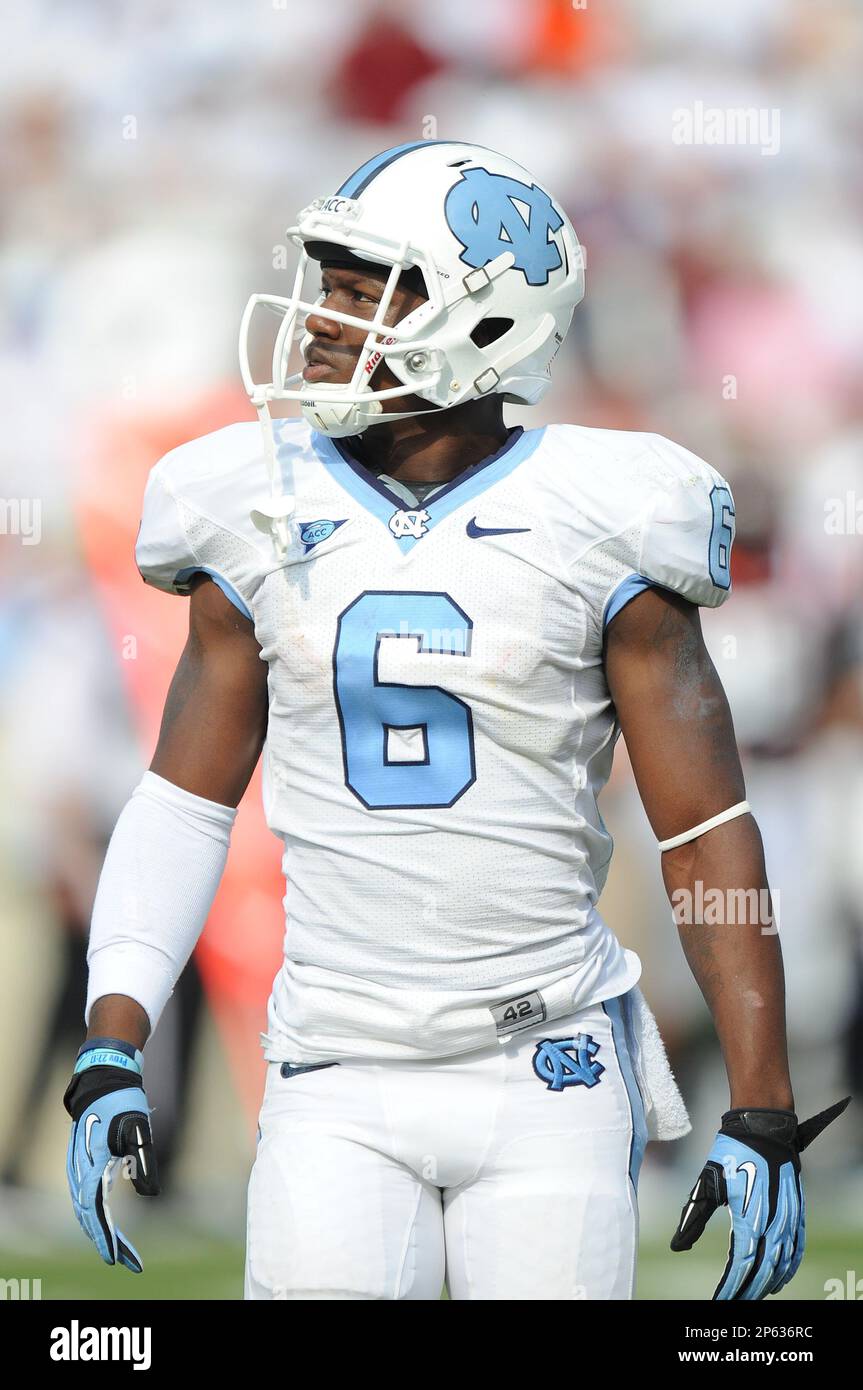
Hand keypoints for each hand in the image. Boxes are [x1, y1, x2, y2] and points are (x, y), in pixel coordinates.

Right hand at [64, 1039, 159, 1272]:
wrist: (101, 1078)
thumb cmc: (121, 1100)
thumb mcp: (138, 1127)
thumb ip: (143, 1160)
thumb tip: (149, 1194)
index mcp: (92, 1163)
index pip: (96, 1211)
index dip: (106, 1238)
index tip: (117, 1259)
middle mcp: (79, 1169)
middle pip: (88, 1216)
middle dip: (106, 1241)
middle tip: (127, 1262)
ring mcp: (76, 1166)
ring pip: (83, 1208)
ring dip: (98, 1230)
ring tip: (118, 1250)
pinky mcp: (80, 1162)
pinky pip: (83, 1197)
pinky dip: (92, 1215)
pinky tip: (103, 1224)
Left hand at [671, 1097, 849, 1299]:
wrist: (763, 1127)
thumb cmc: (731, 1153)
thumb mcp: (707, 1183)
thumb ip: (693, 1218)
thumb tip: (677, 1247)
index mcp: (750, 1217)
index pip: (741, 1265)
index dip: (730, 1287)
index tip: (718, 1300)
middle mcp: (774, 1223)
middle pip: (763, 1271)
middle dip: (747, 1291)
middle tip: (731, 1302)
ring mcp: (789, 1219)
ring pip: (782, 1264)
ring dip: (767, 1284)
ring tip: (751, 1295)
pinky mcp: (796, 1212)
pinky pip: (796, 1249)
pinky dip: (788, 1268)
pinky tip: (778, 1278)